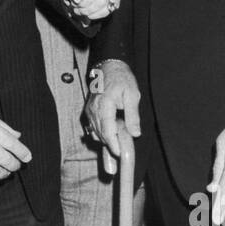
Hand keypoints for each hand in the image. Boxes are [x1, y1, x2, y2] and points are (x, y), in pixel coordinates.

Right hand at [85, 59, 140, 175]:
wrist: (109, 67)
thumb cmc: (122, 79)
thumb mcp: (132, 95)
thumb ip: (133, 115)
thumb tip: (135, 133)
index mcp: (104, 105)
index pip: (107, 131)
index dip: (113, 145)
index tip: (120, 154)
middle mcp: (94, 109)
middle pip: (101, 134)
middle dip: (110, 146)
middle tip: (120, 158)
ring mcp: (90, 111)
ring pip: (96, 132)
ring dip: (106, 141)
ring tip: (116, 151)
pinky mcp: (89, 112)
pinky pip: (93, 128)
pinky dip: (100, 135)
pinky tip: (109, 139)